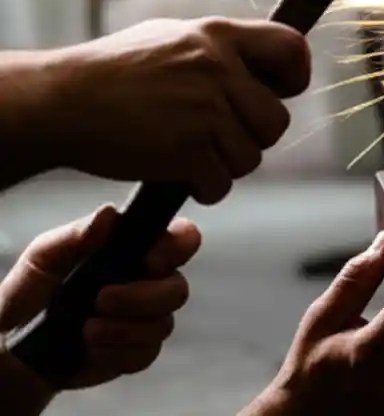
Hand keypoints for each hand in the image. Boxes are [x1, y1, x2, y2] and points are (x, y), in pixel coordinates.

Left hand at [0, 205, 200, 411]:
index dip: (178, 248)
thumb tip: (110, 214)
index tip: (150, 261)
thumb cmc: (31, 290)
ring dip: (123, 329)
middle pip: (179, 289)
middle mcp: (149, 281)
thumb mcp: (46, 255)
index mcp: (135, 250)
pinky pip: (146, 354)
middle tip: (100, 301)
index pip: (182, 238)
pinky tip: (90, 348)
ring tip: (86, 331)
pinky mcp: (138, 350)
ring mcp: (146, 318)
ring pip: (164, 324)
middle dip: (142, 298)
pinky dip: (117, 353)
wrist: (13, 343)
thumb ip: (77, 234)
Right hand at [43, 17, 309, 202]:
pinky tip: (178, 173)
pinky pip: (221, 184)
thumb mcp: (171, 38)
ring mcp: (204, 110)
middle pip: (276, 121)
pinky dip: (203, 188)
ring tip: (189, 152)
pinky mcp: (187, 150)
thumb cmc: (113, 71)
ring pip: (251, 157)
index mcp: (218, 36)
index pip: (291, 47)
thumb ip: (219, 50)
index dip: (294, 77)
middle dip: (252, 137)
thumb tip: (264, 68)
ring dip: (224, 165)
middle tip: (217, 137)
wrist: (61, 101)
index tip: (278, 92)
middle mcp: (218, 69)